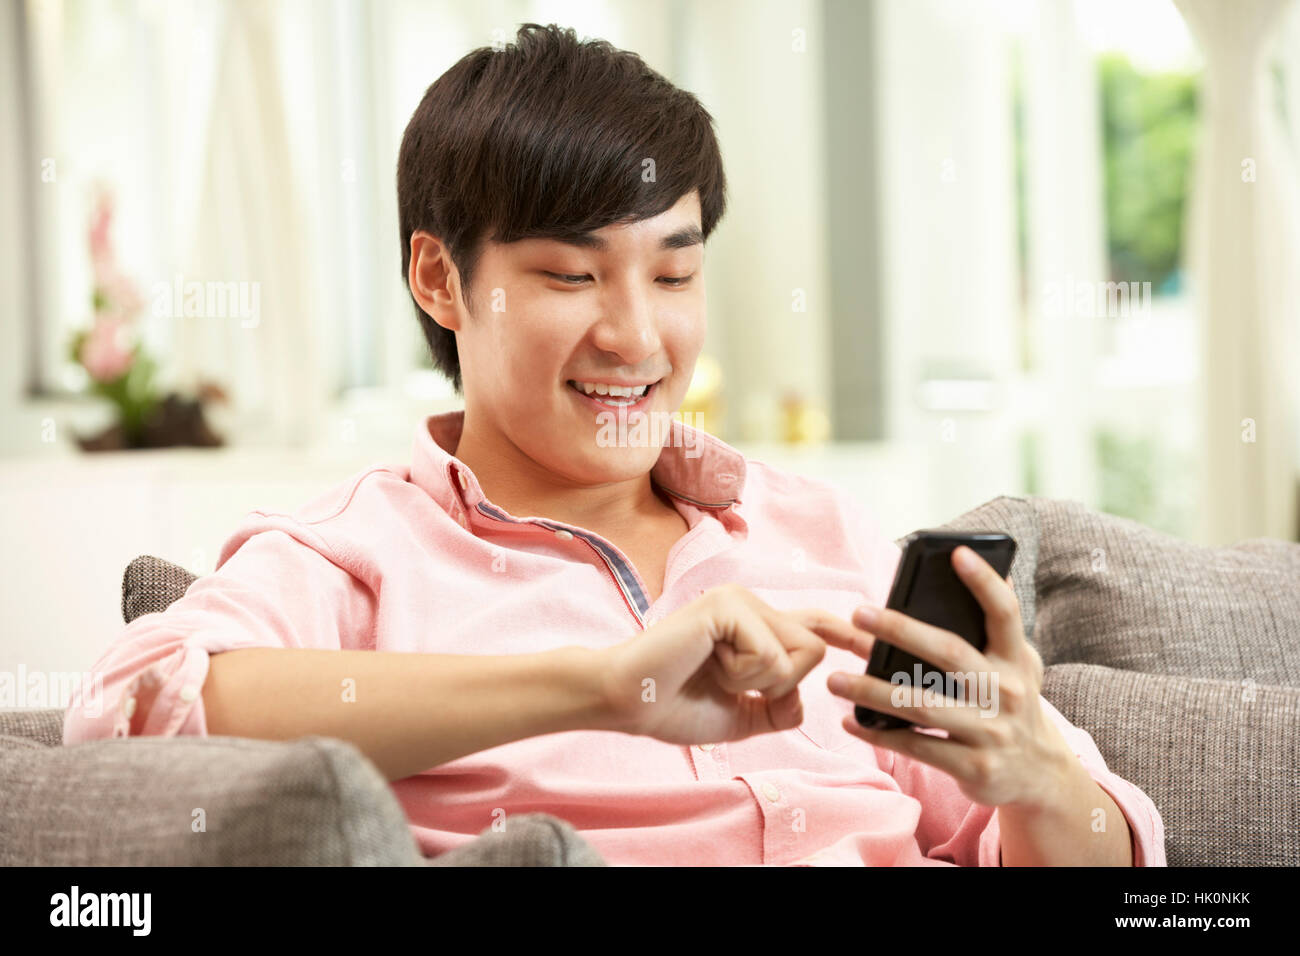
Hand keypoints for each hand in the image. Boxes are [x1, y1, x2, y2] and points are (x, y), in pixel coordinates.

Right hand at [597, 583, 833, 745]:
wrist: (627, 702)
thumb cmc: (673, 705)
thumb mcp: (742, 715)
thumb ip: (779, 707)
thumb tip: (803, 696)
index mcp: (755, 625)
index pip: (817, 623)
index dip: (853, 633)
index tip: (878, 648)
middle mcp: (752, 604)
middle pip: (816, 648)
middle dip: (781, 685)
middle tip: (729, 684)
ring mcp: (740, 600)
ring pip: (799, 653)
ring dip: (759, 682)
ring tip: (714, 673)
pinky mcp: (727, 606)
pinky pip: (771, 655)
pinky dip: (743, 675)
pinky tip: (707, 665)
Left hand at [820, 546, 1078, 809]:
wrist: (1040, 774)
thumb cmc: (1012, 704)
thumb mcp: (1017, 666)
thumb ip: (997, 628)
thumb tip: (980, 578)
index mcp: (1015, 660)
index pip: (1004, 613)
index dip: (985, 581)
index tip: (957, 553)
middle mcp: (1007, 692)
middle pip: (949, 652)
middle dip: (901, 630)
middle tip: (858, 613)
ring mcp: (991, 731)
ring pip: (920, 704)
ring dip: (871, 690)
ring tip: (834, 679)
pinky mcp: (974, 766)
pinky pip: (916, 745)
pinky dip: (879, 733)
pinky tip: (850, 721)